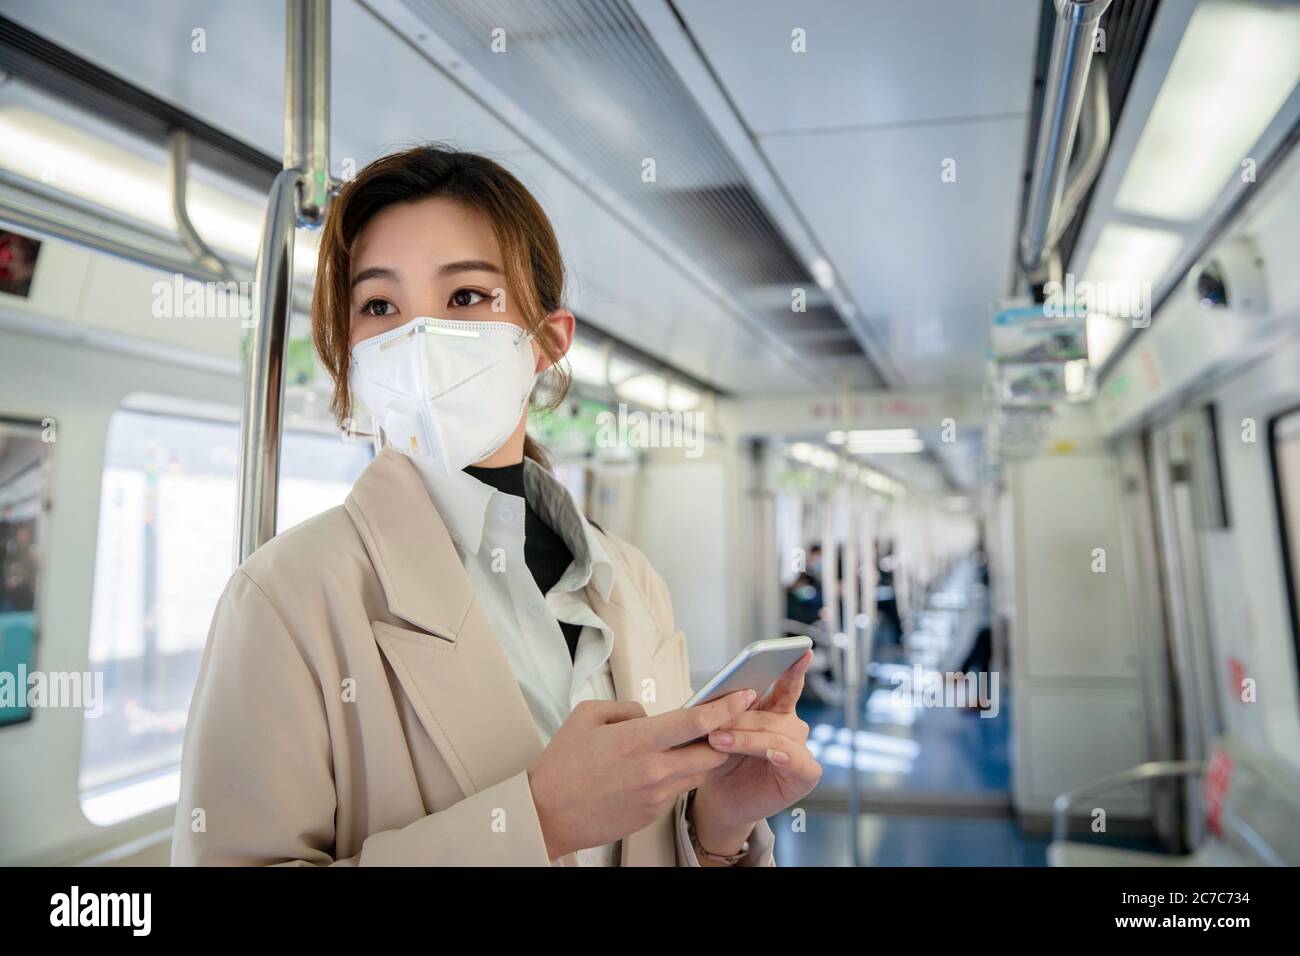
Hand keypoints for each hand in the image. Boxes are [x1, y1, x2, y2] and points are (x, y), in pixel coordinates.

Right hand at [527, 691, 756, 859]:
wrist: (544, 814)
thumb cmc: (561, 764)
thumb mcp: (587, 715)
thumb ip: (627, 708)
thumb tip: (651, 714)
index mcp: (638, 741)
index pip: (697, 723)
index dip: (726, 707)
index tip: (744, 695)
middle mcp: (653, 771)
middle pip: (713, 753)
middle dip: (725, 737)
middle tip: (726, 722)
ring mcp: (655, 797)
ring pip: (698, 774)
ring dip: (702, 758)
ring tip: (691, 745)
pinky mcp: (651, 816)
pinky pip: (676, 791)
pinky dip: (676, 776)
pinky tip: (657, 769)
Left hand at [689, 651, 821, 855]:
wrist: (721, 798)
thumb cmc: (721, 760)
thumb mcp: (719, 731)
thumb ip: (725, 712)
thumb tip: (720, 695)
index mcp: (776, 708)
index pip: (787, 684)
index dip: (795, 668)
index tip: (801, 651)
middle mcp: (791, 726)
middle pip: (771, 714)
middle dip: (740, 718)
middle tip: (711, 725)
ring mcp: (800, 749)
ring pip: (776, 737)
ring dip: (746, 739)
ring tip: (718, 741)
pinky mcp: (805, 774)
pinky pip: (797, 761)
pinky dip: (784, 756)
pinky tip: (772, 754)